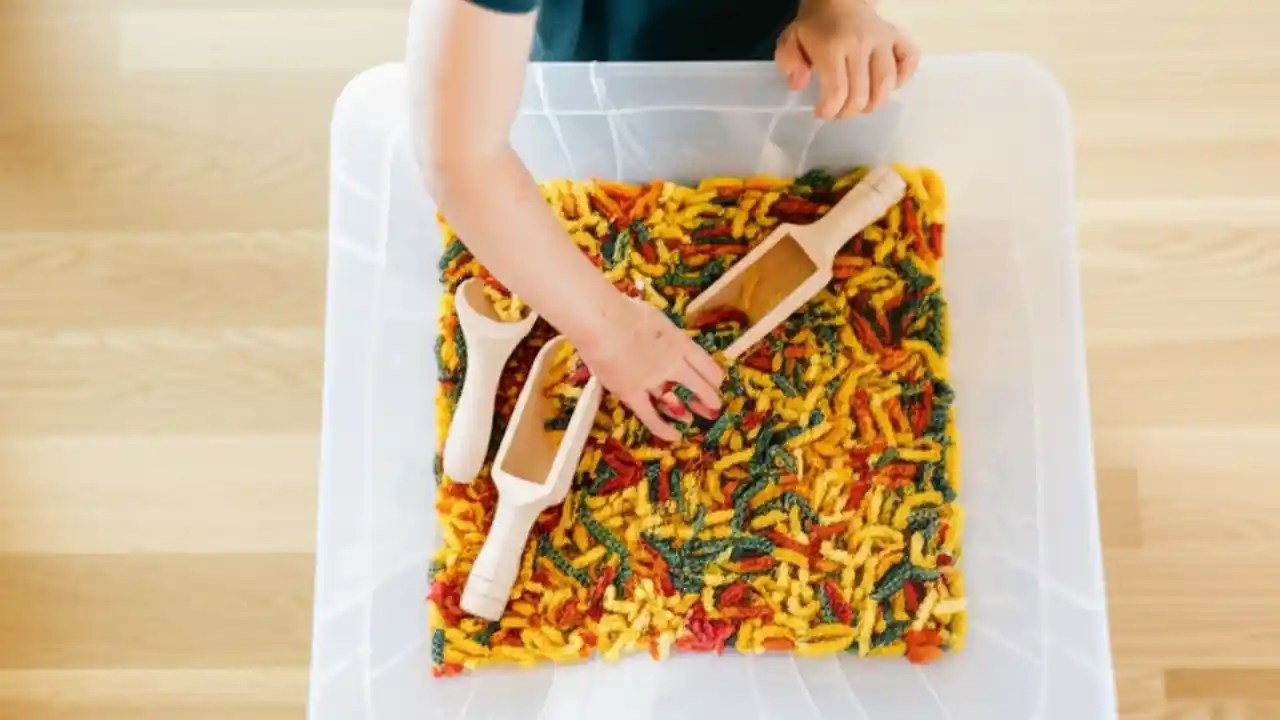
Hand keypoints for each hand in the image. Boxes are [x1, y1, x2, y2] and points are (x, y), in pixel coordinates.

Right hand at [574, 297, 723, 441]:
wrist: (601, 320)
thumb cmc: (622, 309)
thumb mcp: (653, 315)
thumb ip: (660, 330)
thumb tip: (659, 332)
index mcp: (678, 342)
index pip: (704, 363)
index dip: (713, 375)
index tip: (718, 382)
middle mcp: (672, 363)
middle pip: (698, 384)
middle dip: (708, 397)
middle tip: (714, 406)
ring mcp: (653, 380)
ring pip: (676, 400)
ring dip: (689, 410)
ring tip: (695, 418)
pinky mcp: (632, 393)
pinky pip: (650, 416)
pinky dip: (663, 428)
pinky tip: (674, 436)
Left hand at [775, 0, 919, 118]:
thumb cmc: (813, 27)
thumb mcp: (789, 41)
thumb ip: (789, 63)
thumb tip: (799, 84)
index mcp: (832, 46)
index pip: (837, 91)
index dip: (830, 111)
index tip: (821, 112)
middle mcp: (861, 42)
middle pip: (862, 94)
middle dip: (848, 112)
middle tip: (839, 111)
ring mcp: (882, 39)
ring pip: (887, 83)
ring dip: (874, 103)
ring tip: (861, 105)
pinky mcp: (897, 37)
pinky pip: (910, 60)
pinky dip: (903, 78)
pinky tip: (887, 86)